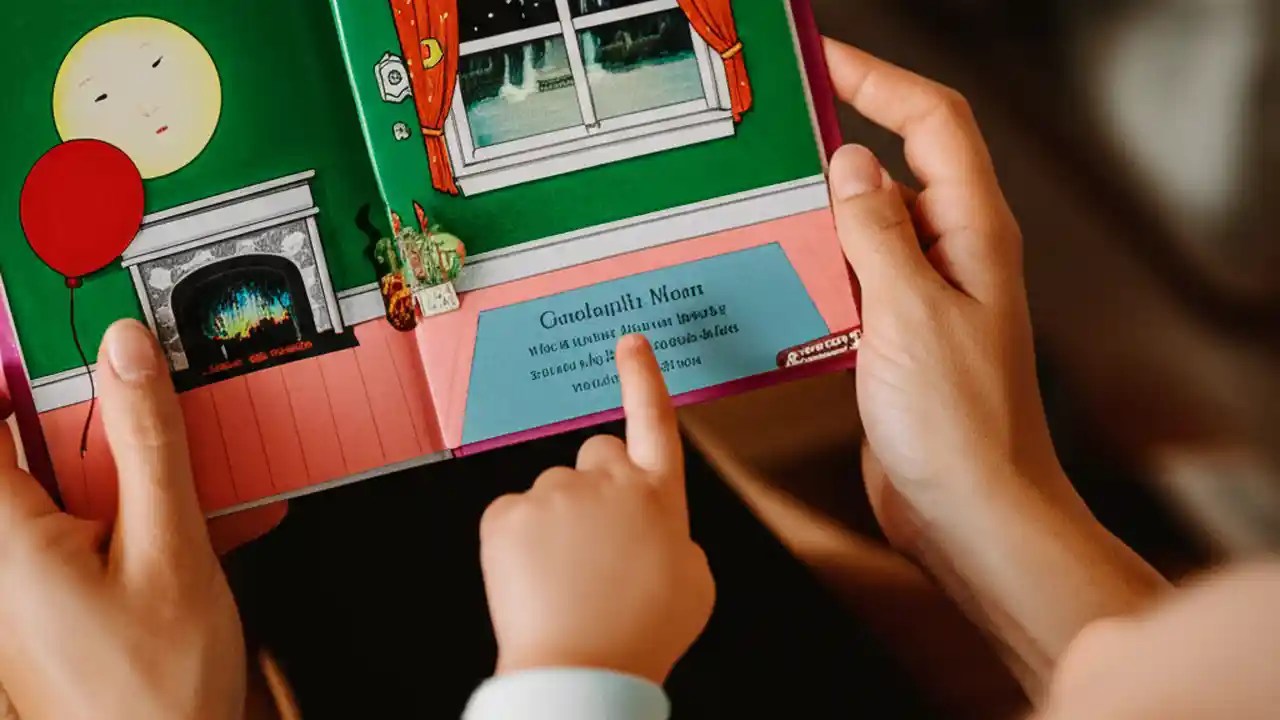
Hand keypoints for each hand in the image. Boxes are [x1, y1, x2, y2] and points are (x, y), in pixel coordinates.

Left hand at [0, 320, 245, 719]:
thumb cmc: (156, 688)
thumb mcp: (170, 549)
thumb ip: (145, 444)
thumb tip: (124, 351)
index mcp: (5, 541)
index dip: (11, 368)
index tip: (62, 337)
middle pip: (28, 450)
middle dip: (93, 418)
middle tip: (152, 400)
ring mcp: (21, 588)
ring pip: (62, 490)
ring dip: (125, 469)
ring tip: (191, 476)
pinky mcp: (49, 606)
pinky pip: (80, 532)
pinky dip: (132, 514)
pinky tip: (195, 526)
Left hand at [479, 335, 714, 684]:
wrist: (582, 668)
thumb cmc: (643, 633)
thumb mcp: (695, 582)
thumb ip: (677, 537)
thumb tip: (653, 528)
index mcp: (657, 495)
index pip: (654, 419)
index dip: (643, 377)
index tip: (630, 342)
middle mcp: (606, 481)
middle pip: (597, 453)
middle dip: (596, 482)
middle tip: (596, 540)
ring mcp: (552, 495)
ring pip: (552, 492)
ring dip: (557, 522)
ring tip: (566, 577)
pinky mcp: (506, 514)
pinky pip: (512, 514)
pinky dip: (519, 541)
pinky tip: (536, 578)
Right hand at [823, 38, 1165, 685]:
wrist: (971, 512)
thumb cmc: (958, 426)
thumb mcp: (908, 314)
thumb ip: (877, 233)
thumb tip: (853, 163)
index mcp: (973, 234)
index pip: (933, 123)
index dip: (880, 79)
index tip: (823, 59)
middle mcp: (956, 253)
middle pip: (900, 164)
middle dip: (841, 137)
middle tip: (776, 129)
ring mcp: (928, 294)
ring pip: (871, 223)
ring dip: (823, 208)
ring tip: (762, 201)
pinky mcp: (900, 332)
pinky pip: (857, 276)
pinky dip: (820, 264)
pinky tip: (779, 274)